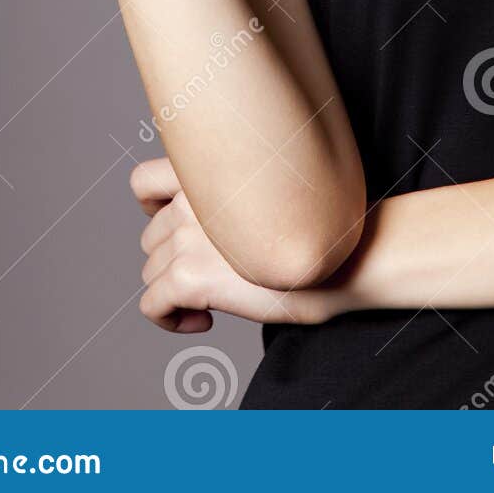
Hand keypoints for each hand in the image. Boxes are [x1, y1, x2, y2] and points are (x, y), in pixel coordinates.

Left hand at [130, 156, 325, 331]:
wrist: (350, 256)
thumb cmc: (324, 233)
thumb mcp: (271, 200)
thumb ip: (231, 201)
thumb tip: (211, 235)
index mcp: (210, 173)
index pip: (143, 181)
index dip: (151, 210)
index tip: (180, 233)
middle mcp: (192, 198)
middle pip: (151, 239)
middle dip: (175, 262)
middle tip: (215, 278)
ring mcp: (188, 235)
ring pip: (151, 273)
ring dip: (175, 292)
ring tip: (215, 302)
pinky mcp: (190, 276)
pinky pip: (153, 305)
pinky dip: (170, 319)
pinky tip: (207, 319)